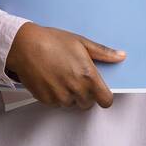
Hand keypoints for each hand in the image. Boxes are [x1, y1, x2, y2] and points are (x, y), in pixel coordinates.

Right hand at [4, 22, 124, 108]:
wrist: (24, 45)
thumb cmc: (51, 41)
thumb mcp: (80, 42)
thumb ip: (103, 53)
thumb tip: (121, 57)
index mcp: (88, 76)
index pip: (106, 101)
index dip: (104, 96)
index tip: (99, 91)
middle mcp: (76, 90)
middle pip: (88, 104)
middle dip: (84, 94)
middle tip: (74, 77)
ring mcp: (60, 97)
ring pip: (71, 104)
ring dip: (69, 95)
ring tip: (60, 76)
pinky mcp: (46, 100)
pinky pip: (56, 103)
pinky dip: (55, 95)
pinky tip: (50, 79)